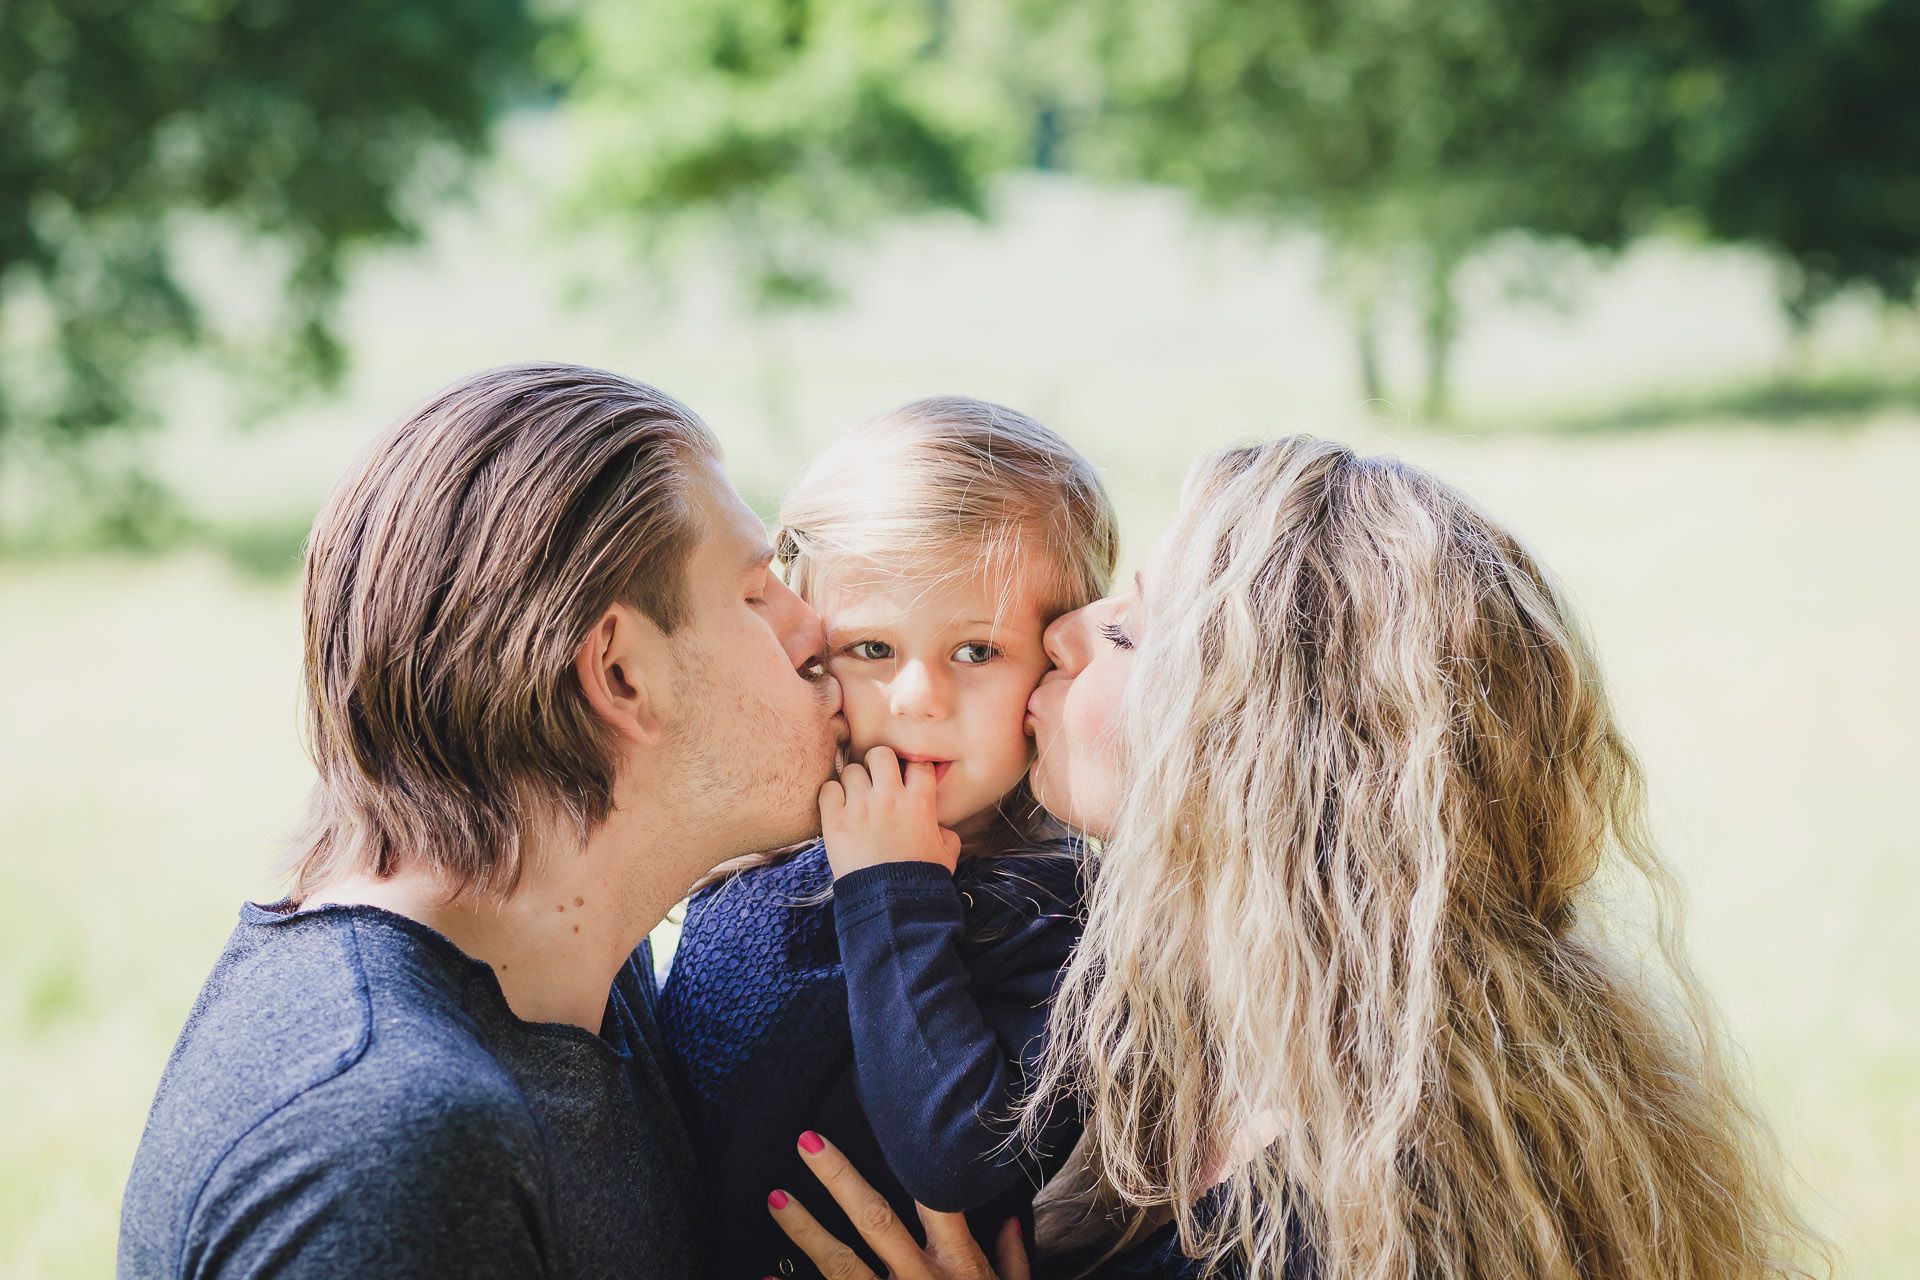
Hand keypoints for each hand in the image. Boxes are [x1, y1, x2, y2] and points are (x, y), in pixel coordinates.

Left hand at [768, 1131, 1028, 1279]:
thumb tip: (1011, 1221)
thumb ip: (1012, 1261)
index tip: (894, 1124)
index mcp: (959, 1267)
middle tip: (807, 1141)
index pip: (938, 1200)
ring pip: (840, 1264)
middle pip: (875, 1219)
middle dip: (839, 1178)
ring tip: (776, 1198)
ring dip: (805, 1229)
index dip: (918, 1160)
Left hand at [819, 745, 961, 876]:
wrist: (891, 904)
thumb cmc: (921, 880)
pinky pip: (828, 789)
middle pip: (881, 754)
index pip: (917, 763)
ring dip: (854, 781)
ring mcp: (861, 807)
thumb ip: (946, 833)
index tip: (905, 779)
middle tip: (875, 780)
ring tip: (855, 798)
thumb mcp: (946, 854)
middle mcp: (890, 798)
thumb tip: (938, 826)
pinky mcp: (835, 820)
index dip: (910, 769)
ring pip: (852, 769)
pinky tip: (837, 808)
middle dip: (878, 763)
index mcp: (920, 802)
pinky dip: (831, 795)